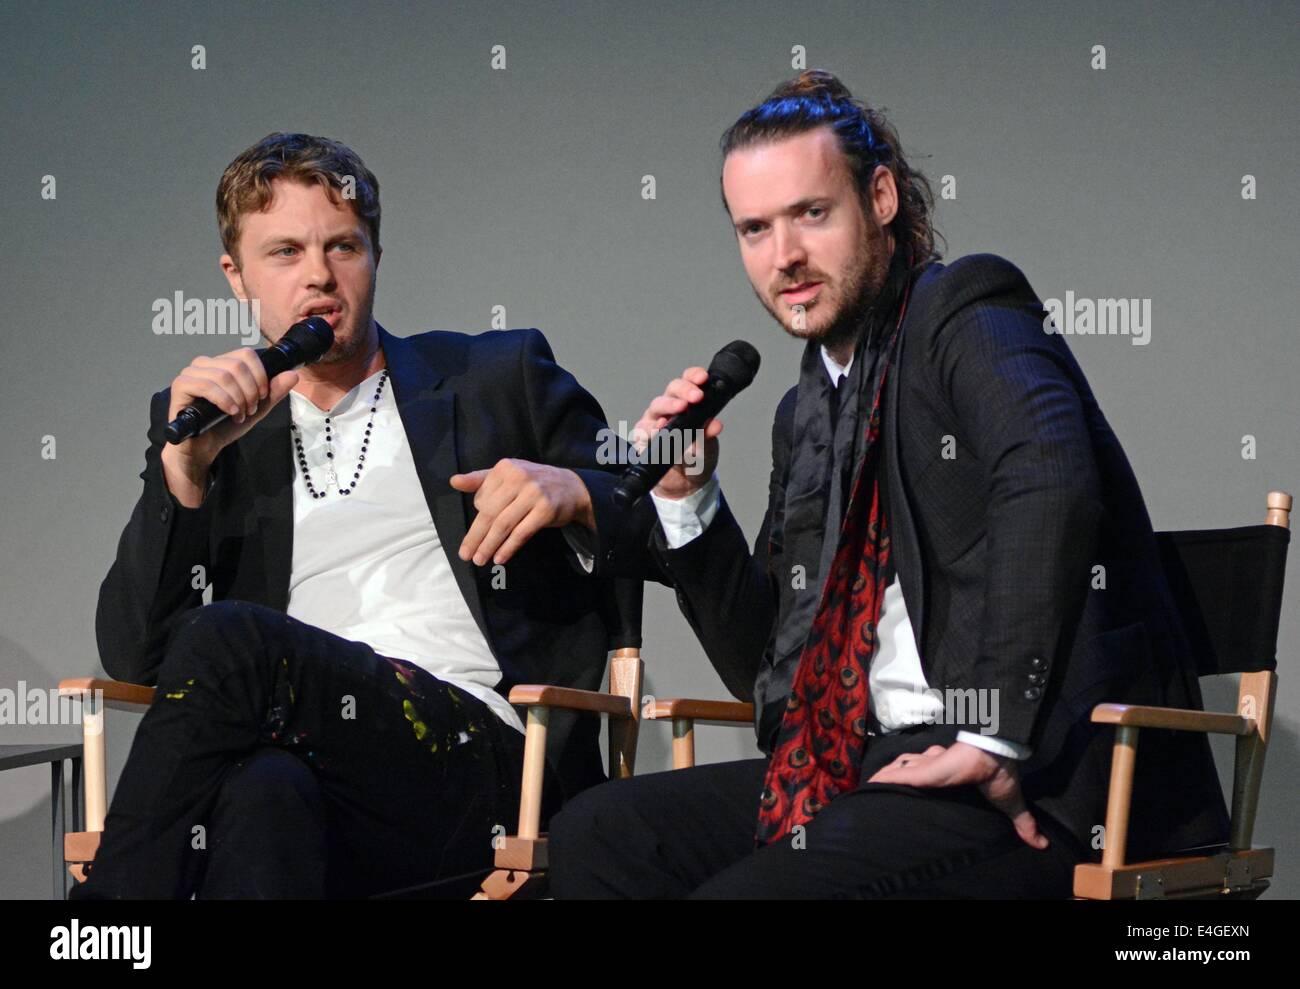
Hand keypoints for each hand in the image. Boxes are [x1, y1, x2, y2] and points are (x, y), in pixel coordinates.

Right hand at [161, 347, 298, 506]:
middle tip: (250, 409)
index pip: (246, 354)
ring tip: (239, 414)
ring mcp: (191, 373)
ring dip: (238, 398)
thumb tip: (293, 375)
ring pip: (223, 375)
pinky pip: (206, 385)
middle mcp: (205, 364)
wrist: (204, 447)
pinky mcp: (180, 386)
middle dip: (250, 391)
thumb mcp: (257, 409)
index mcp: (222, 364)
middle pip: (237, 365)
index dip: (260, 376)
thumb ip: (273, 392)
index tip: (262, 397)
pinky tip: (230, 413)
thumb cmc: (225, 425)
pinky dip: (224, 401)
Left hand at [450, 458, 594, 565]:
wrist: (572, 487)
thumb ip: (481, 479)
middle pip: (490, 513)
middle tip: (465, 554)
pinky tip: (499, 558)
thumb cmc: (534, 482)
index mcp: (505, 468)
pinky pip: (521, 533)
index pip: (481, 498)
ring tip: (479, 559)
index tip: (475, 534)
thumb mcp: (508, 475)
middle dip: (475, 536)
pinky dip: (508, 547)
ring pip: (504, 525)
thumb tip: (453, 481)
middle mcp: (519, 478)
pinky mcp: (545, 510)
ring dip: (489, 545)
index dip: (477, 518)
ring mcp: (534, 494)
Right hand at [632, 366, 722, 499]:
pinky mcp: (642, 439)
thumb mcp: (707, 448)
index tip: (703, 379)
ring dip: (667, 408)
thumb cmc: (696, 460)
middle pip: (671, 391)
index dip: (693, 377)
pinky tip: (658, 432)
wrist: (684, 484)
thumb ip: (709, 435)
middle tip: (696, 398)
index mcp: (686, 404)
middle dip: (683, 392)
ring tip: (680, 410)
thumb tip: (715, 425)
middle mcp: (668, 409)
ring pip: (655, 408)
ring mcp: (653, 423)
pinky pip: (642, 432)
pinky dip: (650, 431)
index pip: (688, 382)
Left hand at [866, 741, 1048, 849]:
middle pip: (912, 764)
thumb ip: (1021, 821)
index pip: (931, 766)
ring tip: (874, 784)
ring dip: (888, 775)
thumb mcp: (1009, 802)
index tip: (912, 777)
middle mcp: (936, 762)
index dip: (920, 768)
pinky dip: (884, 780)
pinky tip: (870, 785)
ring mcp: (927, 765)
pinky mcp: (923, 770)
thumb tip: (1041, 844)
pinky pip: (897, 775)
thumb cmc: (1000, 772)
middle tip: (886, 784)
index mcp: (952, 767)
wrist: (995, 753)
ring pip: (901, 766)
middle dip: (900, 771)